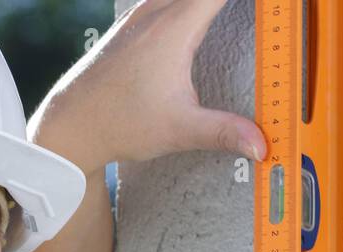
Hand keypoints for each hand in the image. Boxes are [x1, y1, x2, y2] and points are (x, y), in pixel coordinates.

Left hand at [28, 0, 266, 172]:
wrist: (69, 125)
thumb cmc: (117, 123)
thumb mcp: (178, 129)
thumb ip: (223, 132)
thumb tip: (260, 146)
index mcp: (175, 26)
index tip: (272, 7)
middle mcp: (157, 11)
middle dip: (227, 3)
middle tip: (263, 12)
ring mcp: (141, 14)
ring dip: (207, 4)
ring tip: (230, 15)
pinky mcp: (131, 24)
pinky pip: (167, 0)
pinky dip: (188, 5)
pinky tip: (198, 14)